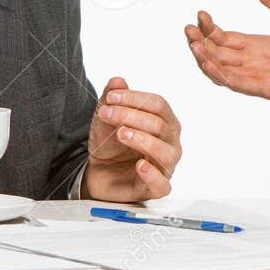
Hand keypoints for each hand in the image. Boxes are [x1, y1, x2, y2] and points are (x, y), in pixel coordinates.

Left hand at [83, 77, 180, 201]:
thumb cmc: (111, 144)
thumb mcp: (106, 119)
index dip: (135, 99)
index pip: (159, 105)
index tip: (111, 97)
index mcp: (165, 122)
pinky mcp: (155, 188)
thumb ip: (112, 99)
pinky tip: (139, 165)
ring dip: (144, 141)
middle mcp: (170, 142)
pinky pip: (162, 185)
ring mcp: (165, 166)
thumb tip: (118, 81)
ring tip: (121, 134)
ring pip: (167, 153)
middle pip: (161, 126)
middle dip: (132, 116)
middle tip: (107, 114)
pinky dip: (153, 175)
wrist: (99, 172)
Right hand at [185, 0, 269, 138]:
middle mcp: (254, 62)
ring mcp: (257, 76)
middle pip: (218, 52)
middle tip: (188, 27)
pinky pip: (236, 83)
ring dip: (204, 57)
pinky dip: (220, 74)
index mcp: (260, 46)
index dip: (211, 28)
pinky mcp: (264, 88)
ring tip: (193, 43)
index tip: (201, 14)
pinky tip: (209, 63)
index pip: (226, 38)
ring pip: (221, 68)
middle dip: (200, 41)